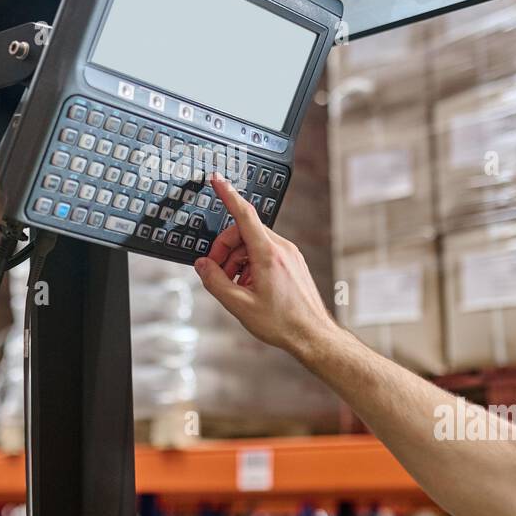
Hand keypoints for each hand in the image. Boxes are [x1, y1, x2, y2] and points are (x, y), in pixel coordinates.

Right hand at [193, 172, 338, 359]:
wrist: (312, 336)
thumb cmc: (283, 323)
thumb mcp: (239, 305)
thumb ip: (216, 281)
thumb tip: (202, 265)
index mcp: (268, 254)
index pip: (245, 214)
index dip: (228, 194)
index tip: (218, 180)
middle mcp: (281, 248)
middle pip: (243, 232)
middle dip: (224, 249)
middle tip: (216, 272)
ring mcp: (289, 254)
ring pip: (252, 243)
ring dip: (236, 259)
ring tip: (234, 285)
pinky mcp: (292, 262)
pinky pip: (264, 252)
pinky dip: (249, 264)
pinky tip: (248, 286)